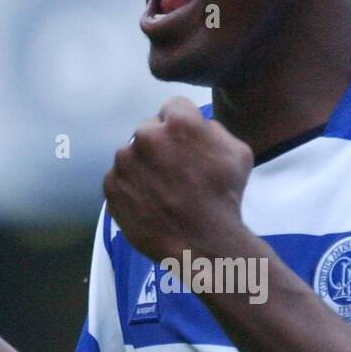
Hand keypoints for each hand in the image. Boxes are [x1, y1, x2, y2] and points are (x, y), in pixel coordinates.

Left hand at [104, 98, 253, 262]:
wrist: (202, 244)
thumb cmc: (225, 198)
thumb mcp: (239, 153)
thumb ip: (214, 129)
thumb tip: (198, 127)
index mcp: (178, 123)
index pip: (174, 107)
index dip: (183, 126)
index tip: (188, 146)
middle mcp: (146, 136)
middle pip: (150, 130)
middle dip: (161, 145)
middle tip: (176, 173)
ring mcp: (124, 162)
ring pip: (132, 155)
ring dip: (144, 166)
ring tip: (163, 192)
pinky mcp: (111, 186)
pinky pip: (119, 178)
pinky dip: (131, 187)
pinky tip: (150, 203)